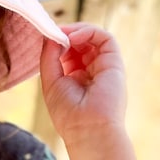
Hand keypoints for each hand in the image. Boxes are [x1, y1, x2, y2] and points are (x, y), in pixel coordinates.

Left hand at [40, 23, 142, 159]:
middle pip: (79, 42)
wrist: (87, 129)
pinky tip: (73, 37)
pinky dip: (89, 31)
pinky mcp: (114, 63)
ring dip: (75, 30)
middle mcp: (91, 70)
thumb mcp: (51, 80)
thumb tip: (50, 35)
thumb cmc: (68, 113)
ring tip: (62, 34)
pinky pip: (105, 38)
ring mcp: (103, 66)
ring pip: (92, 37)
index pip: (67, 51)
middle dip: (65, 34)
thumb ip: (49, 56)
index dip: (57, 41)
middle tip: (52, 31)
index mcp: (76, 77)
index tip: (45, 37)